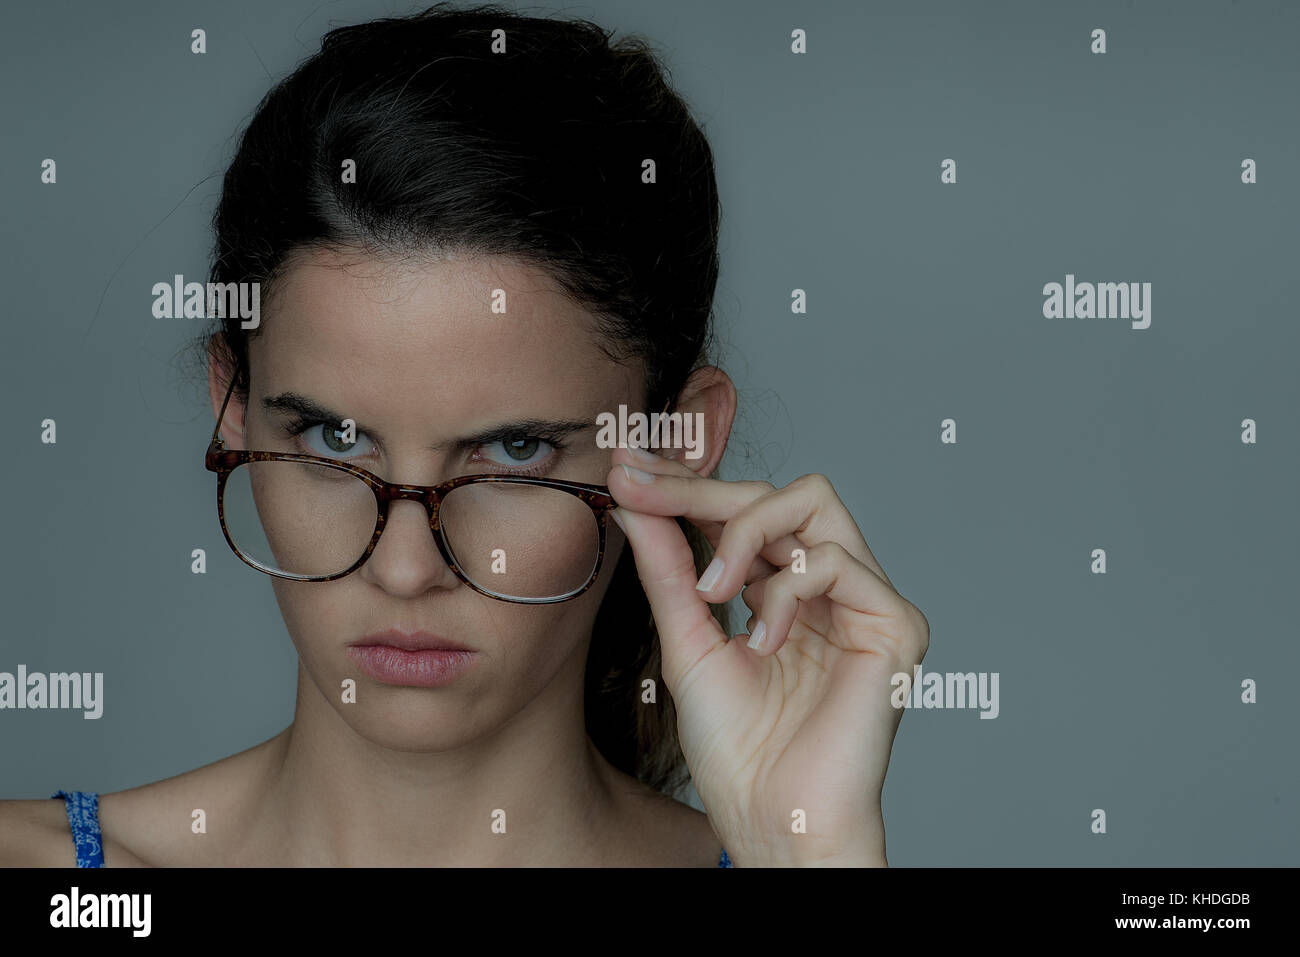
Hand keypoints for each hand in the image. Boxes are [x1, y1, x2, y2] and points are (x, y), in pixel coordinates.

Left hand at [606, 447, 928, 866]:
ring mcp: (867, 602)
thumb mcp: (686, 639)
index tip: (626, 472)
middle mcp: (831, 588)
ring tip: (711, 593)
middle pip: (780, 492)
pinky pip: (836, 561)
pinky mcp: (896, 624)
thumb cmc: (737, 749)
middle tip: (641, 490)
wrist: (771, 819)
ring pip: (812, 504)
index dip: (689, 487)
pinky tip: (761, 641)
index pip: (746, 513)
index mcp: (788, 591)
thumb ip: (668, 568)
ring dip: (744, 536)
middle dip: (704, 489)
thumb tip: (633, 500)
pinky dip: (785, 591)